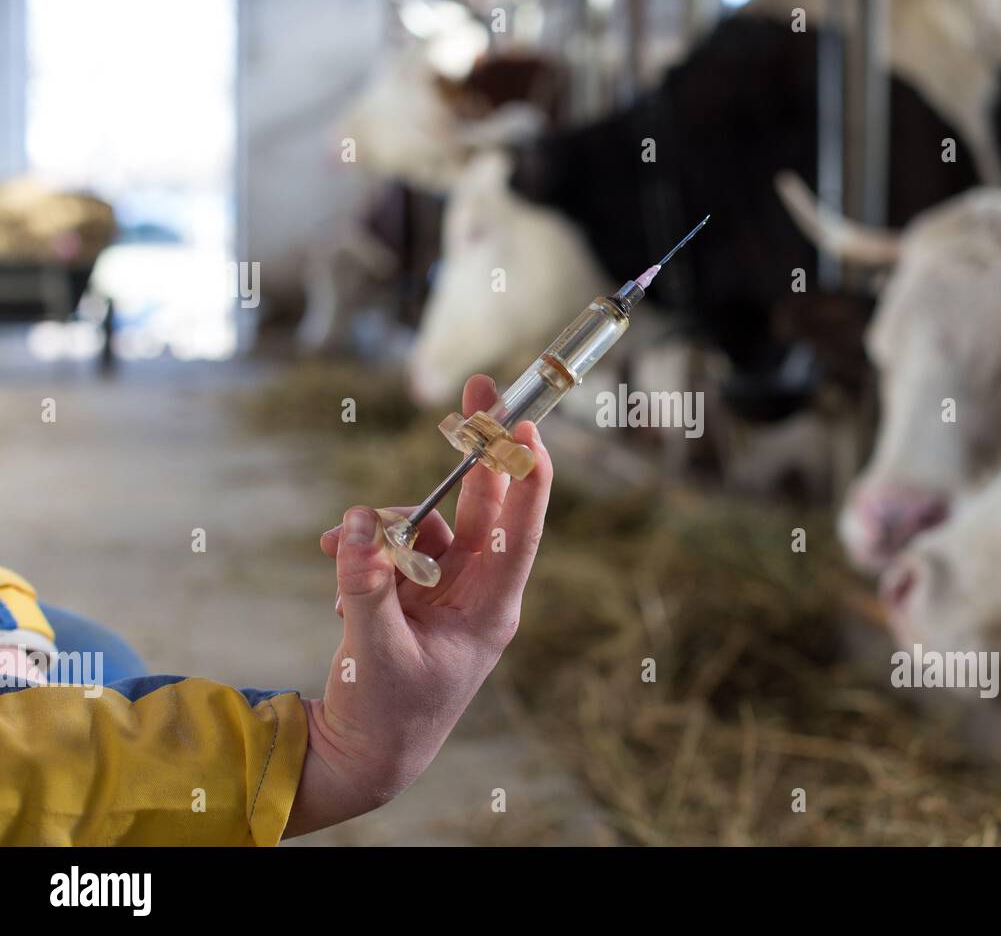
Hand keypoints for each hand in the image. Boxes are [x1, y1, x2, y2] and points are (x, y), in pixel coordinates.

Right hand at [284, 374, 551, 836]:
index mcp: (489, 611)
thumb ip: (364, 587)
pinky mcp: (413, 591)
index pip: (517, 533)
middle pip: (486, 506)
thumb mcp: (373, 654)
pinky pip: (395, 547)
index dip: (526, 480)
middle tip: (481, 386)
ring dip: (393, 518)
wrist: (364, 754)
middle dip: (479, 448)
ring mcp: (445, 589)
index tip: (526, 427)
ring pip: (431, 523)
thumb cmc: (385, 717)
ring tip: (344, 542)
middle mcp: (475, 592)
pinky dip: (365, 545)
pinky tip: (333, 553)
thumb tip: (356, 523)